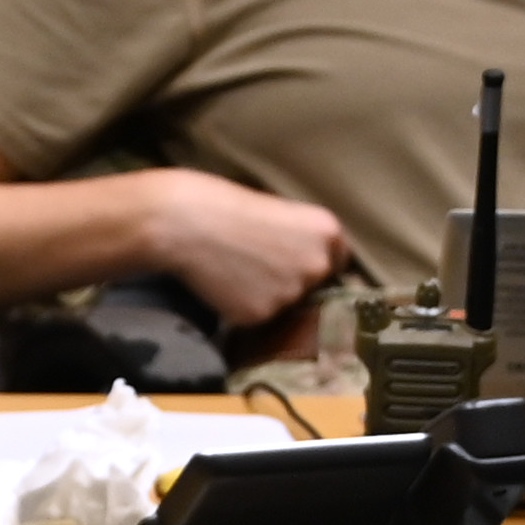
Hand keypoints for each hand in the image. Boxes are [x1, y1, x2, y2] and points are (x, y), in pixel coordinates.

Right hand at [136, 170, 350, 327]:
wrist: (185, 223)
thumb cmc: (225, 206)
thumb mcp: (278, 212)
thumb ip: (302, 239)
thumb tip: (309, 266)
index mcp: (328, 232)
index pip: (338, 261)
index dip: (315, 264)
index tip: (294, 262)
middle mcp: (318, 264)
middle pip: (315, 286)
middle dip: (293, 282)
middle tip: (258, 266)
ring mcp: (292, 292)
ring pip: (286, 305)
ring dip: (267, 297)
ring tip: (236, 273)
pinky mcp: (263, 314)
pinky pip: (259, 318)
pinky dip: (243, 308)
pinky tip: (224, 286)